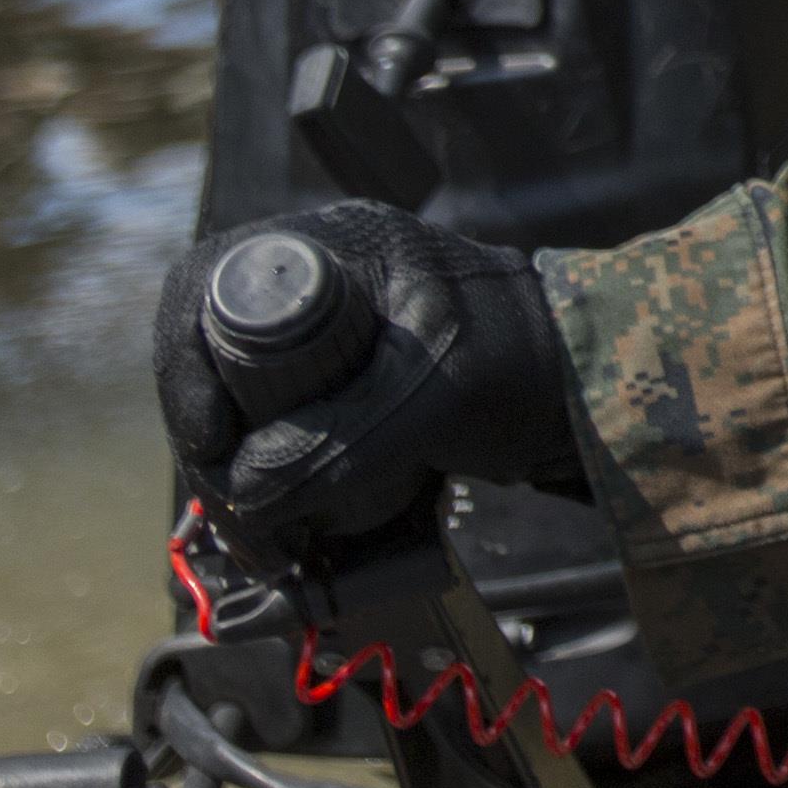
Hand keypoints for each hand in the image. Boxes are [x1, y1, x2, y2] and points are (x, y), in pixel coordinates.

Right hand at [154, 202, 584, 549]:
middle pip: (212, 353)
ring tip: (264, 539)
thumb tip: (242, 492)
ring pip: (240, 401)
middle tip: (233, 510)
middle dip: (210, 437)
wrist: (600, 394)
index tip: (210, 442)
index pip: (211, 284)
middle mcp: (324, 281)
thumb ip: (339, 442)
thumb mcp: (434, 398)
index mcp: (339, 248)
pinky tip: (286, 526)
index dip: (187, 366)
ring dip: (237, 472)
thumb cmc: (533, 365)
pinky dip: (272, 480)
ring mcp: (334, 335)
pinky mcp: (347, 389)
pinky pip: (278, 430)